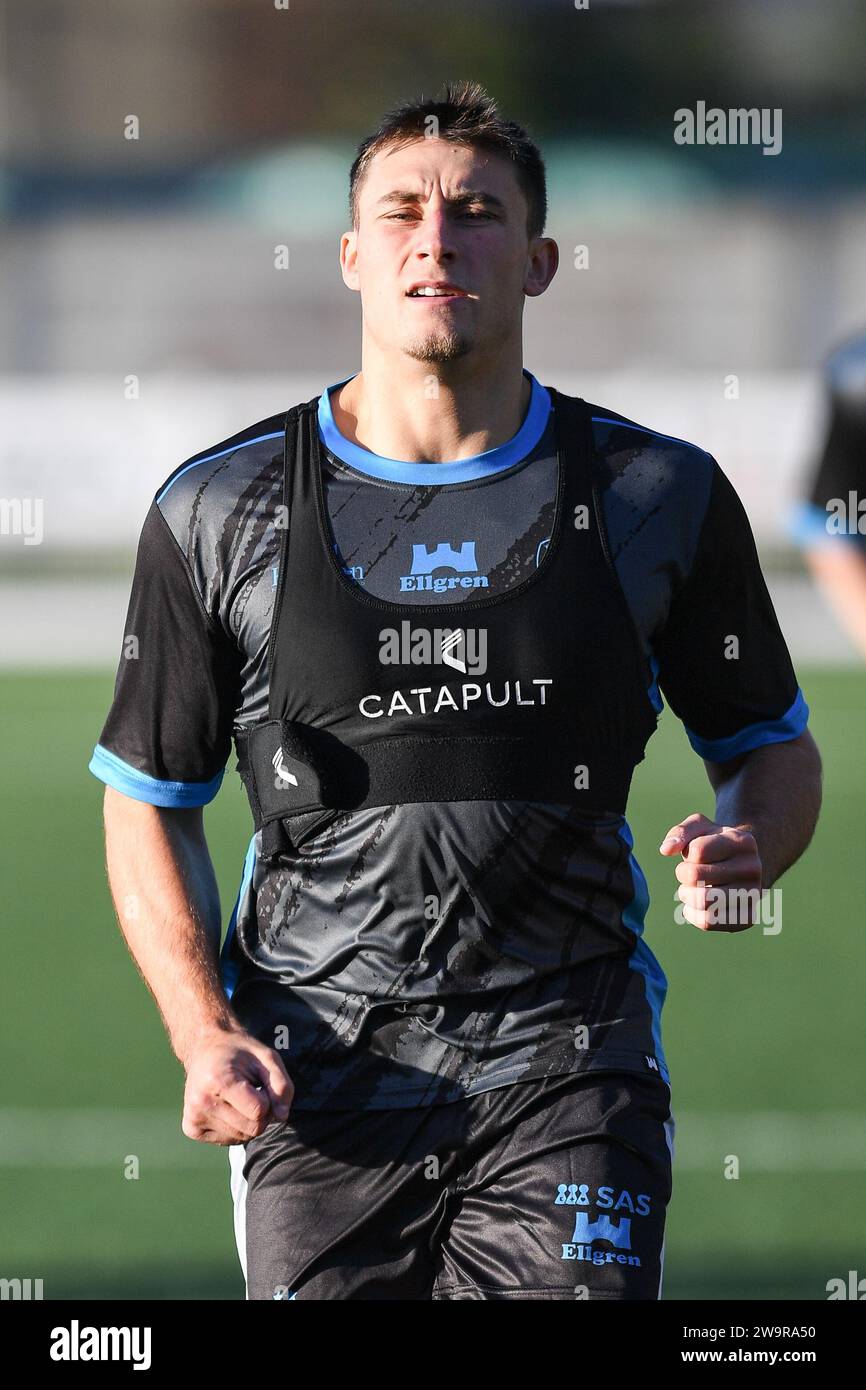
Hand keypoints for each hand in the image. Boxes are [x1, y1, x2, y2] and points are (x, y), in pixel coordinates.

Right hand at [181, 1026, 293, 1144]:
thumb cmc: (239, 1053)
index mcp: (219, 1081)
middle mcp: (202, 1101)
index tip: (259, 1084)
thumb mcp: (267, 1058)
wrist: (204, 1048)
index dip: (268, 1100)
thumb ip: (282, 1086)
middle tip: (252, 1092)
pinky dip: (234, 1127)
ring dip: (248, 1121)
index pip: (259, 1111)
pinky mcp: (191, 1128)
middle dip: (260, 1114)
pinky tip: (227, 1106)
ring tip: (238, 1097)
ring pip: (241, 1138)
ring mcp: (194, 1117)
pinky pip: (227, 1141)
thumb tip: (282, 1116)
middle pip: (252, 1129)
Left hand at [659, 812, 761, 932]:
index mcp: (743, 842)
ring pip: (702, 902)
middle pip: (696, 876)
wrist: (742, 867)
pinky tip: (696, 904)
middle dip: (682, 874)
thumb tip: (666, 850)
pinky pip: (708, 922)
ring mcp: (752, 895)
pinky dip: (693, 914)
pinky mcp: (746, 918)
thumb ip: (680, 832)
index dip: (687, 853)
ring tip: (690, 889)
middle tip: (687, 873)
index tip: (694, 854)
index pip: (698, 851)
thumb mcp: (700, 827)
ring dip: (686, 895)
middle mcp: (753, 868)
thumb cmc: (715, 844)